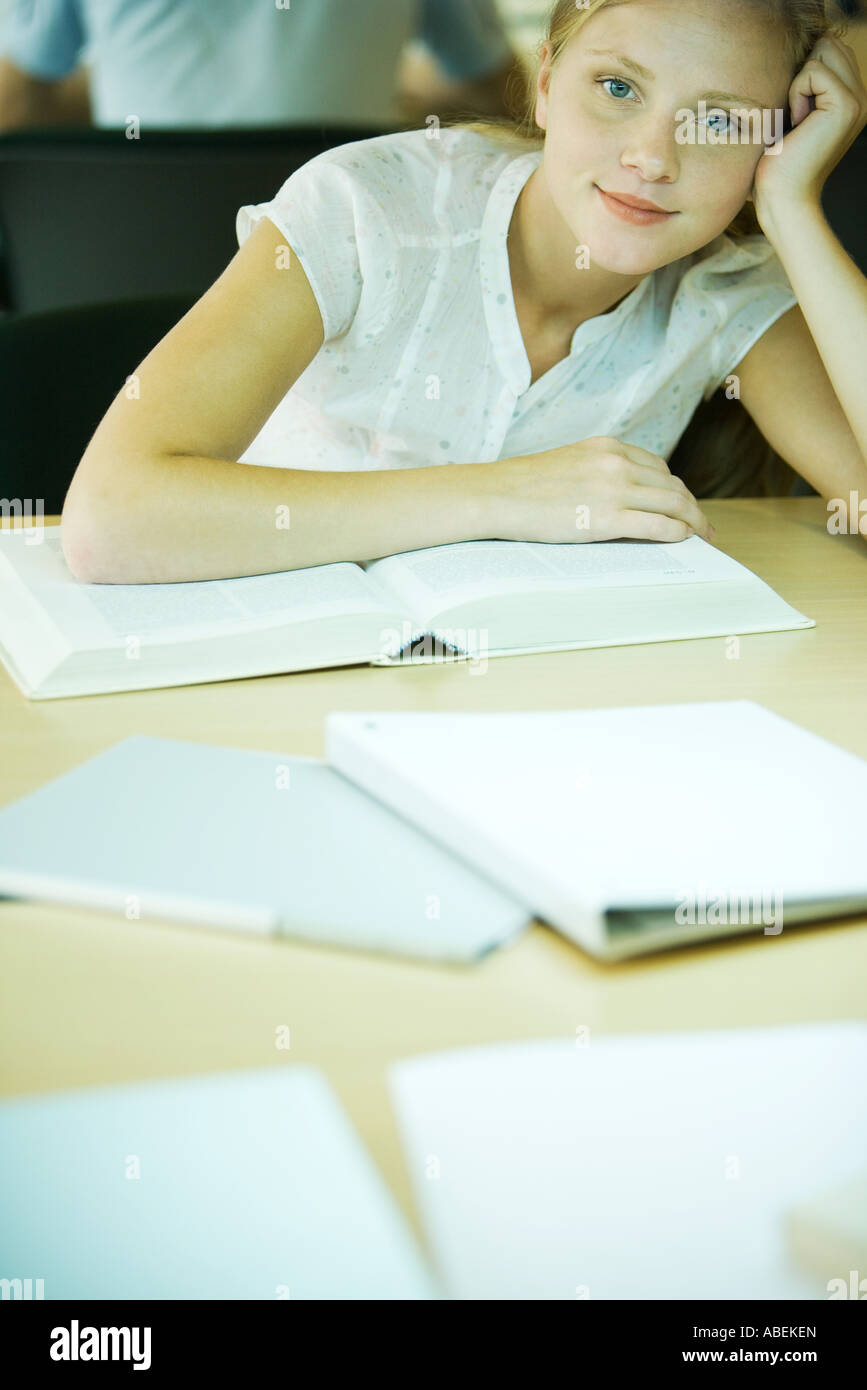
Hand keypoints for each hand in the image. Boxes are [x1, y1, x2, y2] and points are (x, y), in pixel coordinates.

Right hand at [492, 436, 715, 543]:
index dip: (675, 488)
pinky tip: (685, 541)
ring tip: (702, 536)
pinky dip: (678, 533)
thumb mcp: (569, 463)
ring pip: (673, 504)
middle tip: (702, 524)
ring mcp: (614, 489)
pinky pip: (658, 526)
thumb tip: (619, 494)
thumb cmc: (523, 486)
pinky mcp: (608, 518)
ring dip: (693, 521)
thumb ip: (597, 471)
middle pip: (671, 485)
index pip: (657, 467)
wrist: (497, 495)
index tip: (682, 503)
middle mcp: (617, 463)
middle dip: (691, 506)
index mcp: (607, 447)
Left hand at [751, 34, 866, 227]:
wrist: (782, 198)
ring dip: (799, 83)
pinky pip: (813, 71)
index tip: (795, 112)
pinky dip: (796, 94)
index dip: (803, 70)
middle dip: (803, 72)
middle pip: (829, 43)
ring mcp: (858, 100)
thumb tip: (798, 51)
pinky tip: (798, 124)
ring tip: (798, 120)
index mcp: (850, 97)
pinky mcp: (847, 105)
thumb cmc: (776, 163)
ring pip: (823, 51)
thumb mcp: (791, 114)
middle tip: (796, 115)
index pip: (830, 48)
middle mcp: (861, 96)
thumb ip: (803, 83)